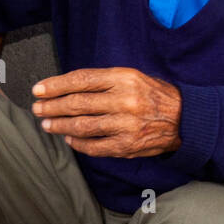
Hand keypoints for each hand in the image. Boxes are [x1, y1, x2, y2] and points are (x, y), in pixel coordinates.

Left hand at [31, 67, 180, 157]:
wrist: (186, 119)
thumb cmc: (151, 95)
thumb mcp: (131, 77)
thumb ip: (101, 81)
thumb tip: (64, 87)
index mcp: (124, 78)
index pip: (81, 80)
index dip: (55, 85)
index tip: (38, 89)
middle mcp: (124, 100)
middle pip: (77, 104)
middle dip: (52, 106)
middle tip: (37, 108)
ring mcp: (125, 125)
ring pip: (82, 126)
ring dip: (59, 125)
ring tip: (46, 123)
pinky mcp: (127, 145)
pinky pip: (94, 146)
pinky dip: (77, 143)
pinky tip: (68, 138)